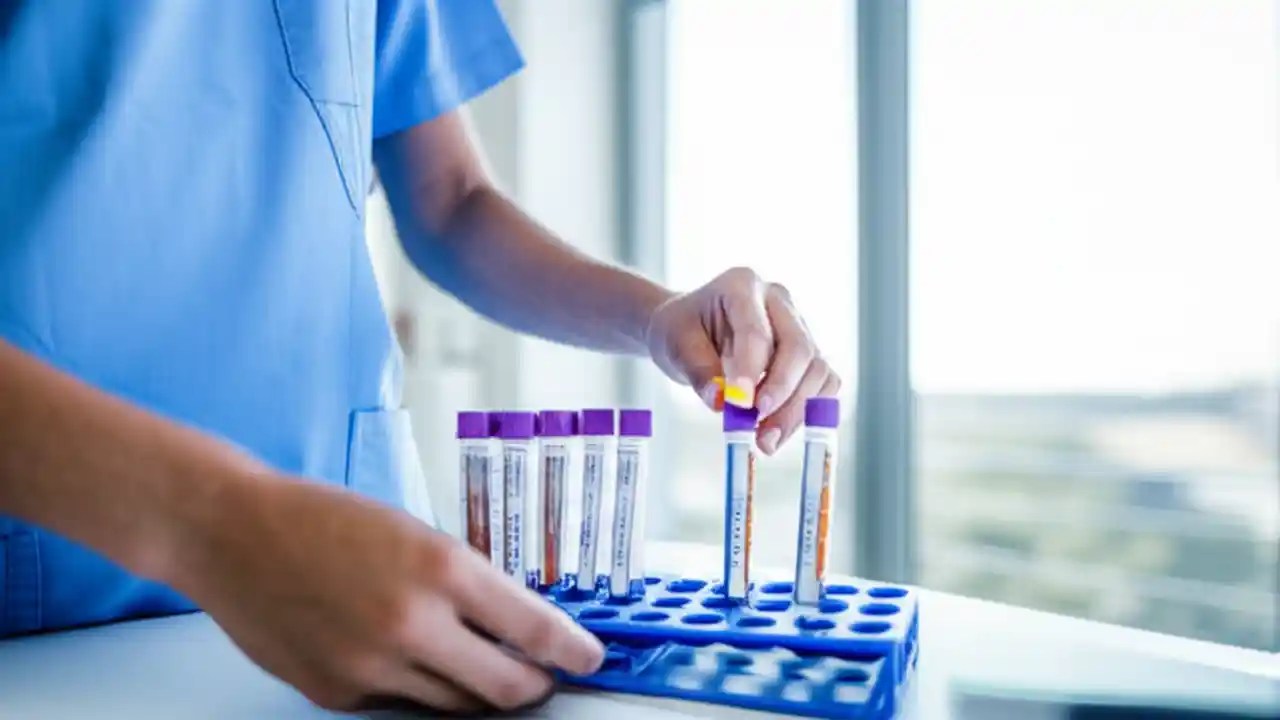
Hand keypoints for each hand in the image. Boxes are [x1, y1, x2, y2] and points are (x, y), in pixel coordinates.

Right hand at [174, 474, 603, 712]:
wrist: (232, 532)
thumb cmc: (322, 519)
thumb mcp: (413, 532)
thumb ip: (465, 582)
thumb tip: (514, 625)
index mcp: (440, 567)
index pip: (533, 629)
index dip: (572, 650)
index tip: (589, 657)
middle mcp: (411, 622)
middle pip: (504, 687)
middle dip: (533, 687)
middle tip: (542, 679)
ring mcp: (371, 665)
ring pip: (455, 706)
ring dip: (478, 693)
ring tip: (481, 670)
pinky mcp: (336, 693)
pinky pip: (399, 704)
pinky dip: (416, 689)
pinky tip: (408, 661)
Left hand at [645, 267, 840, 453]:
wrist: (690, 329)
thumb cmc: (681, 329)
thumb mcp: (675, 344)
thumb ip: (698, 372)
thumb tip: (721, 403)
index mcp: (742, 285)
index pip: (756, 330)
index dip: (752, 369)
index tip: (741, 404)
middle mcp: (778, 301)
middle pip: (798, 347)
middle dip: (782, 392)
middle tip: (759, 428)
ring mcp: (798, 326)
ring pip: (816, 369)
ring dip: (796, 410)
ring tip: (765, 441)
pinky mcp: (807, 354)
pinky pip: (823, 383)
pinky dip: (807, 411)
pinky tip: (779, 432)